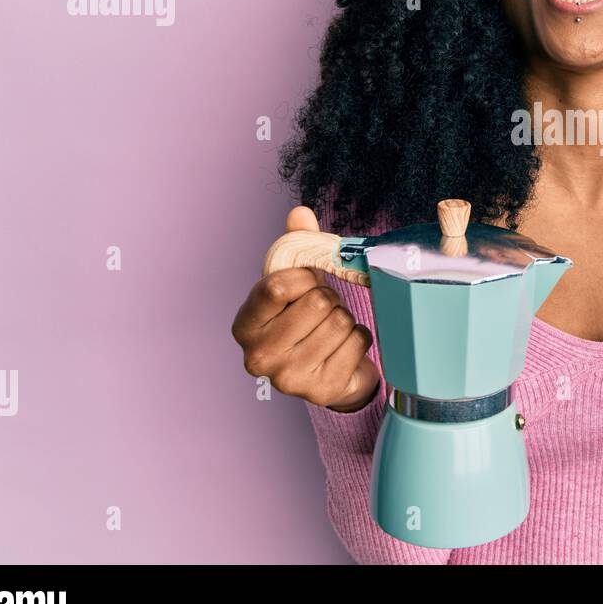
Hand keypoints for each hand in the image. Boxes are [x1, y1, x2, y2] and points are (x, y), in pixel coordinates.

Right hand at [231, 206, 380, 412]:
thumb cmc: (304, 320)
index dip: (304, 277)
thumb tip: (300, 213)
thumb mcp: (294, 282)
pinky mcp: (322, 390)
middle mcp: (258, 357)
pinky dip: (358, 338)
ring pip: (341, 321)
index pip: (278, 286)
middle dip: (328, 298)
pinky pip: (358, 341)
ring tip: (330, 329)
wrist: (326, 370)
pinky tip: (342, 347)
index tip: (306, 282)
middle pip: (318, 302)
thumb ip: (295, 245)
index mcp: (244, 325)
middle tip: (321, 311)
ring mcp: (289, 379)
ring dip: (344, 319)